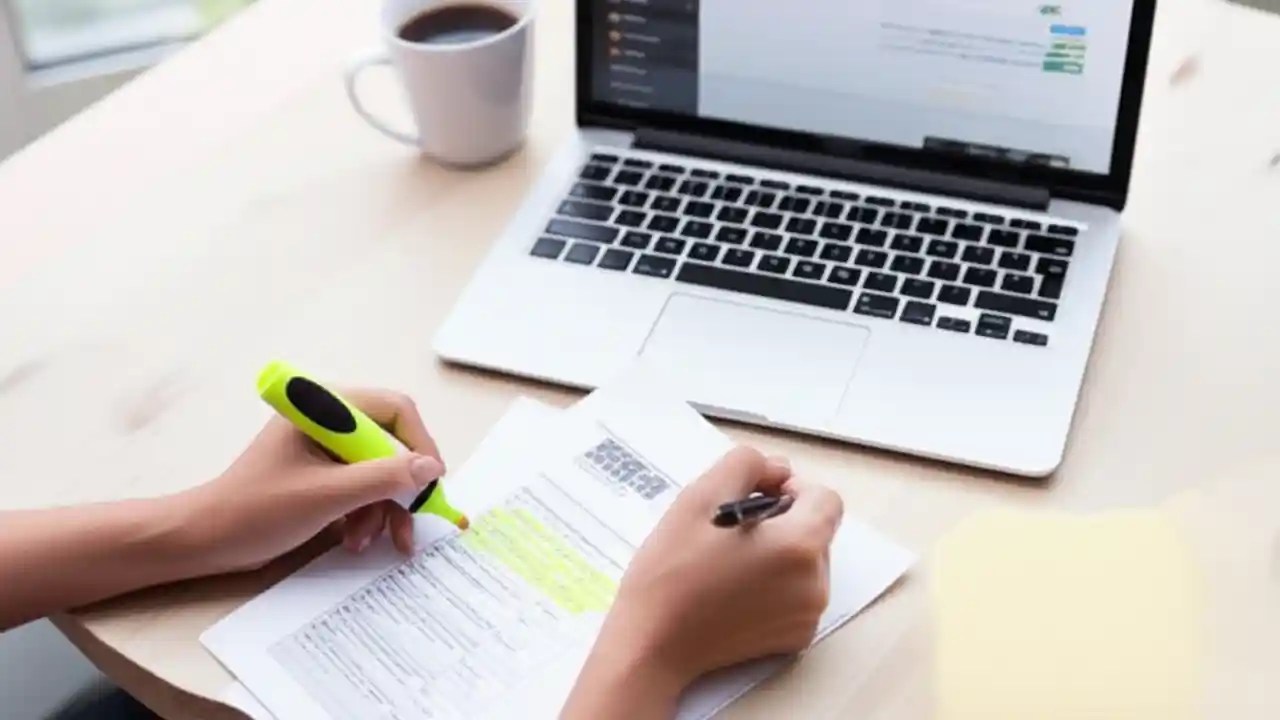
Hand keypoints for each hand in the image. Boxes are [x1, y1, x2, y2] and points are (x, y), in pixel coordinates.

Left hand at [179, 388, 445, 574]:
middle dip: (400, 489)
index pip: (395, 410)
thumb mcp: (326, 496)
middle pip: (391, 445)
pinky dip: (366, 514)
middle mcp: (329, 421)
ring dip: (384, 508)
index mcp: (324, 408)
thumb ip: (382, 478)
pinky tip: (355, 539)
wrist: (207, 540)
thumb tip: (431, 468)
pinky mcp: (322, 474)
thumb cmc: (256, 510)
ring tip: (374, 541)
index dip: (419, 445)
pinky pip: (363, 488)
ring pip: (381, 472)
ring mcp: (326, 448)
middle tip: (412, 522)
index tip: (430, 482)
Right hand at [562, 447, 843, 718]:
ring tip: (730, 562)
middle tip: (732, 532)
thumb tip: (779, 470)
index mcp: (799, 545)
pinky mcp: (795, 639)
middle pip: (817, 531)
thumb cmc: (671, 572)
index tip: (756, 498)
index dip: (792, 489)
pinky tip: (735, 588)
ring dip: (779, 552)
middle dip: (783, 522)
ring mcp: (808, 616)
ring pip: (807, 562)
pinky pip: (798, 594)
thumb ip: (746, 465)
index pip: (826, 499)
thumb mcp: (699, 497)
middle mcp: (815, 584)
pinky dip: (776, 584)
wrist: (653, 642)